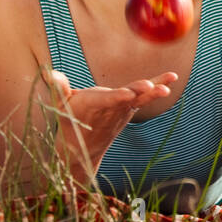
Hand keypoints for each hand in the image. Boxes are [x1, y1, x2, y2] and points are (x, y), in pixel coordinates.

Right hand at [46, 69, 176, 174]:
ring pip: (140, 99)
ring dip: (154, 91)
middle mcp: (110, 109)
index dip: (116, 97)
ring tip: (167, 86)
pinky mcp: (130, 109)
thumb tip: (50, 73)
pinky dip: (157, 86)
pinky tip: (171, 78)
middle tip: (150, 87)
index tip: (127, 94)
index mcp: (92, 106)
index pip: (105, 101)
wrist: (83, 148)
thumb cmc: (69, 121)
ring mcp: (122, 110)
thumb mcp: (60, 106)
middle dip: (137, 92)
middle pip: (126, 99)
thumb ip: (59, 88)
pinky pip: (145, 97)